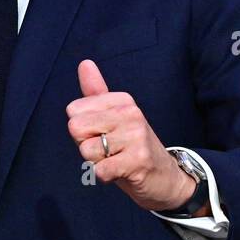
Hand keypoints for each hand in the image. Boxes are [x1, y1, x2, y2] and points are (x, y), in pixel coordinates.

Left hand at [66, 59, 196, 211]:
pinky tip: (121, 172)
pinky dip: (104, 176)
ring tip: (117, 160)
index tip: (105, 134)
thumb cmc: (132, 147)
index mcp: (122, 100)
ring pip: (86, 151)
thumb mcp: (114, 117)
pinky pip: (99, 170)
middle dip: (86, 145)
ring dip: (97, 162)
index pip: (73, 110)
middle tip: (109, 150)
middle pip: (76, 129)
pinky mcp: (137, 161)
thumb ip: (96, 93)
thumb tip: (85, 63)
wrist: (166, 177)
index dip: (83, 129)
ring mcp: (136, 137)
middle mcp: (130, 113)